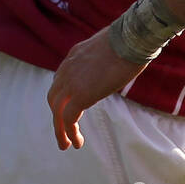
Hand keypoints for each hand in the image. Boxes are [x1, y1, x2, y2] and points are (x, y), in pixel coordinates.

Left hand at [47, 29, 148, 150]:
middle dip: (57, 115)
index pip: (61, 80)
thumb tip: (120, 61)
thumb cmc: (130, 39)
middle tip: (63, 130)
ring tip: (66, 144)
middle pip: (54, 98)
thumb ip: (107, 58)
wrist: (130, 38)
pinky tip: (77, 143)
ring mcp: (71, 83)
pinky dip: (70, 133)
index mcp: (73, 56)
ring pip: (57, 111)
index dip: (64, 97)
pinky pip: (68, 119)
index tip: (72, 108)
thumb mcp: (111, 47)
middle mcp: (67, 69)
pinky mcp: (80, 96)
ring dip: (60, 130)